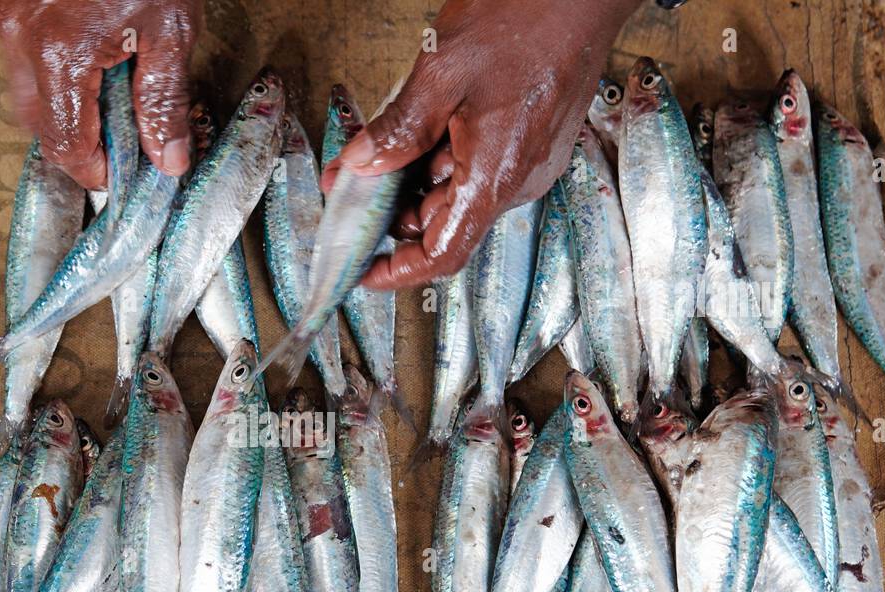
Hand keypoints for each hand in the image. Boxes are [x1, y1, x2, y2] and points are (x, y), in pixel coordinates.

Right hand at [0, 0, 202, 188]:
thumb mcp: (171, 31)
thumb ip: (165, 103)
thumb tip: (167, 159)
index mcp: (62, 53)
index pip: (66, 144)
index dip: (96, 170)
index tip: (124, 173)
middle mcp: (23, 38)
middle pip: (40, 126)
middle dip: (78, 143)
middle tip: (121, 142)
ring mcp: (11, 18)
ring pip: (29, 95)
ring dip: (66, 111)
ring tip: (111, 101)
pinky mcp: (12, 3)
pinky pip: (26, 61)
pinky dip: (57, 78)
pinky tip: (94, 67)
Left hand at [323, 0, 639, 289]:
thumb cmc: (527, 17)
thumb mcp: (440, 73)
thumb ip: (396, 130)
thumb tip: (359, 167)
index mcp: (495, 175)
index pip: (443, 255)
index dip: (398, 272)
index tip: (364, 272)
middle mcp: (518, 180)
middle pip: (444, 224)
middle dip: (393, 211)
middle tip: (352, 185)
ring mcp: (529, 164)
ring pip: (459, 195)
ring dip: (416, 180)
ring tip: (386, 140)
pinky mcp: (532, 145)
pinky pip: (479, 170)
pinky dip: (442, 159)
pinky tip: (425, 124)